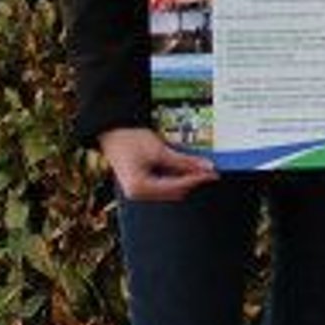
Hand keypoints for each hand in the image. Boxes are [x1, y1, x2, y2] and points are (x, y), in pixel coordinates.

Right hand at [98, 126, 216, 201]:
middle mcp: (138, 193)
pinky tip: (186, 167)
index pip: (176, 187)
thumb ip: (183, 161)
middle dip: (192, 181)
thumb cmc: (129, 139)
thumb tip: (205, 167)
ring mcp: (139, 190)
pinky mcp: (141, 184)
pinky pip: (163, 184)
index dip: (196, 179)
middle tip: (210, 171)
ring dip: (185, 179)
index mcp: (140, 188)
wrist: (112, 132)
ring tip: (201, 168)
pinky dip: (176, 177)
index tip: (212, 173)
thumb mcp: (159, 150)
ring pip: (170, 189)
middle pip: (174, 192)